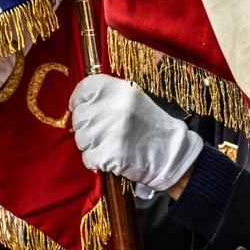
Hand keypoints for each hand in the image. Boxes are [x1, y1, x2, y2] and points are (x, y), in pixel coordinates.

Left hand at [69, 75, 202, 191]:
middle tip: (103, 131)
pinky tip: (112, 157)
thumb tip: (78, 104)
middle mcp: (113, 107)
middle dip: (86, 126)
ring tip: (111, 144)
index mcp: (119, 89)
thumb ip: (108, 97)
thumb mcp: (133, 99)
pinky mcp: (108, 154)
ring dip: (91, 144)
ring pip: (81, 138)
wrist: (170, 153)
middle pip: (79, 116)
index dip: (78, 99)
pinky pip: (87, 158)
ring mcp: (109, 131)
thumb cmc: (151, 125)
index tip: (79, 107)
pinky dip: (96, 161)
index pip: (84, 88)